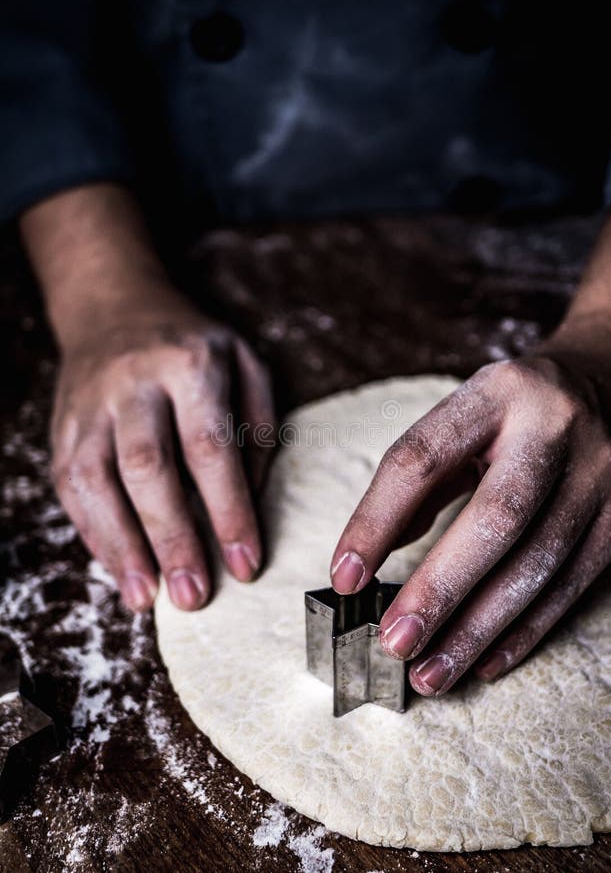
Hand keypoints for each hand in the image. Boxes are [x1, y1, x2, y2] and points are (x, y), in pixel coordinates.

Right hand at [50, 300, 274, 612]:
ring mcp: (90, 405)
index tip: (246, 564)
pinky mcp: (63, 426)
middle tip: (193, 595)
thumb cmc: (192, 346)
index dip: (228, 511)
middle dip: (171, 538)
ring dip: (121, 546)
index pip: (210, 448)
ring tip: (146, 598)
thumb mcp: (244, 364)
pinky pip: (71, 486)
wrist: (114, 305)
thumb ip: (255, 429)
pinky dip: (93, 533)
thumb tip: (248, 501)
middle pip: (148, 468)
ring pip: (97, 481)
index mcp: (190, 365)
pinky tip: (118, 568)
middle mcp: (134, 383)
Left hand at [330, 349, 610, 693]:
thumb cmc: (523, 406)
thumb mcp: (469, 414)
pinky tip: (485, 660)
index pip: (423, 457)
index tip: (345, 576)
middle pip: (496, 518)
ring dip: (478, 629)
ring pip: (538, 564)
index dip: (377, 520)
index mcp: (496, 391)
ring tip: (431, 671)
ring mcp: (603, 470)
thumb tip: (375, 551)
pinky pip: (574, 585)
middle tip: (394, 643)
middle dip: (440, 589)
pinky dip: (525, 630)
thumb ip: (424, 475)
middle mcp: (555, 425)